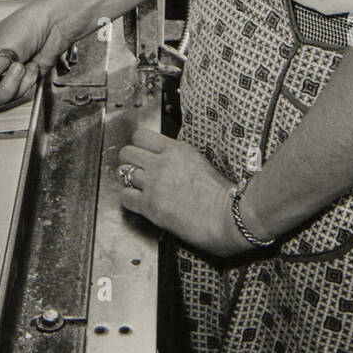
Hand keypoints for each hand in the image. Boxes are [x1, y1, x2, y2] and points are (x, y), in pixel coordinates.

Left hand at [117, 127, 248, 257]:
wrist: (229, 215)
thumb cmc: (223, 194)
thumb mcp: (201, 163)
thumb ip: (181, 160)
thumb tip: (171, 163)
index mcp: (177, 150)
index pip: (141, 136)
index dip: (139, 146)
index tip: (142, 153)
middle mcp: (162, 163)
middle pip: (128, 152)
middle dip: (130, 161)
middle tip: (136, 171)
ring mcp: (154, 184)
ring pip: (124, 172)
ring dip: (129, 180)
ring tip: (137, 188)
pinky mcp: (150, 206)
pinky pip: (125, 196)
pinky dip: (129, 199)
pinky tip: (139, 203)